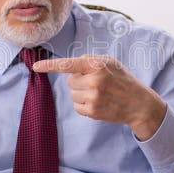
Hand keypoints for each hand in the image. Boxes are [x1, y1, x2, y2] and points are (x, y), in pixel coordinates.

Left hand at [33, 55, 166, 140]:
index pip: (69, 64)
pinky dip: (84, 105)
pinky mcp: (92, 111)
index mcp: (97, 65)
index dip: (50, 65)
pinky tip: (99, 103)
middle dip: (79, 81)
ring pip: (72, 94)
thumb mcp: (110, 63)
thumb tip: (70, 67)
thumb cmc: (122, 79)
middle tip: (97, 83)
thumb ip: (90, 61)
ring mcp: (93, 97)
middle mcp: (94, 80)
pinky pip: (77, 106)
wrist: (138, 103)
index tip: (35, 66)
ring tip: (100, 94)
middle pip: (70, 81)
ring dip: (82, 94)